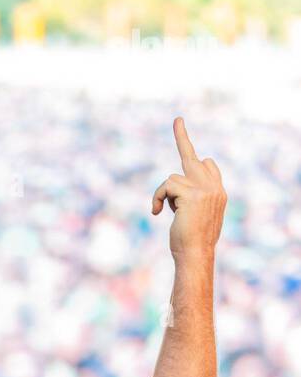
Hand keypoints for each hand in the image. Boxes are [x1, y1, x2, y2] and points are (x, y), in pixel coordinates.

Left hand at [151, 118, 226, 260]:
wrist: (196, 256)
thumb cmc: (192, 244)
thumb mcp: (194, 218)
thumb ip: (190, 200)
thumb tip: (175, 193)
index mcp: (217, 192)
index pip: (208, 165)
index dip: (195, 155)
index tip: (183, 133)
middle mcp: (214, 187)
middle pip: (195, 158)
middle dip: (182, 137)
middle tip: (177, 120)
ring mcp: (205, 189)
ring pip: (173, 178)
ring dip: (164, 195)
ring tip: (165, 212)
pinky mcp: (193, 193)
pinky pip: (166, 186)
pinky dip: (158, 198)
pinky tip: (157, 212)